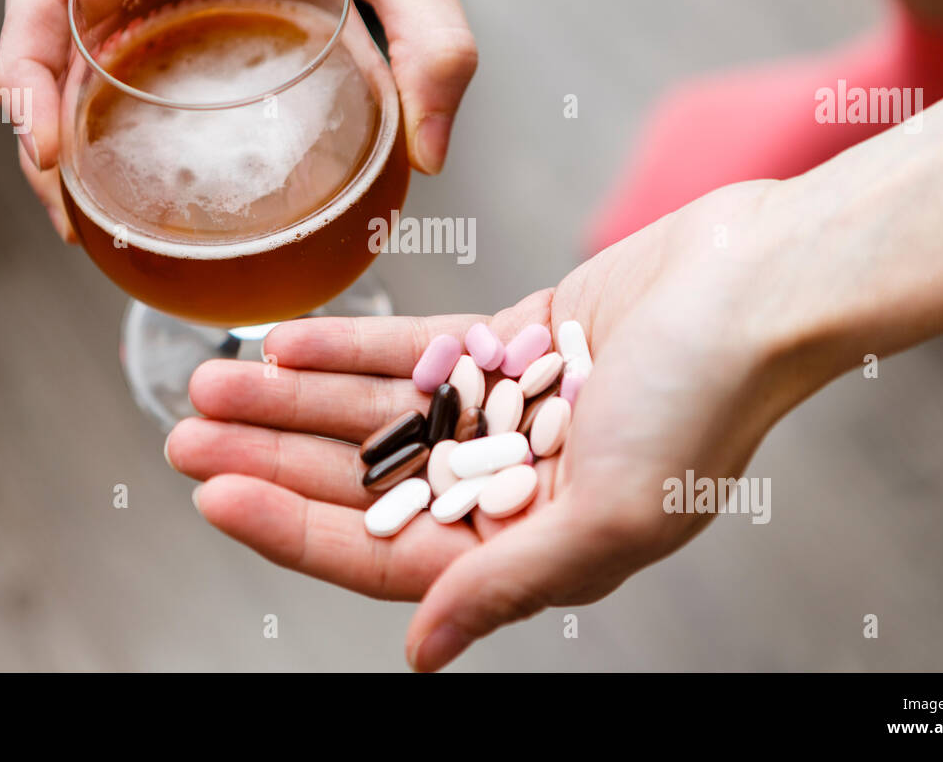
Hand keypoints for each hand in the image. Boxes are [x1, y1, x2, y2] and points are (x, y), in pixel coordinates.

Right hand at [0, 0, 481, 239]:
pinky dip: (136, 117)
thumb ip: (433, 50)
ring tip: (105, 220)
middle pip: (55, 43)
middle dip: (46, 134)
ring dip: (84, 135)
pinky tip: (171, 173)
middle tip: (77, 222)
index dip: (26, 74)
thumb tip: (427, 157)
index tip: (49, 152)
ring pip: (93, 56)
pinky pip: (148, 57)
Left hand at [166, 181, 822, 669]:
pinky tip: (287, 344)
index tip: (213, 493)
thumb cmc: (705, 405)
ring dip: (297, 399)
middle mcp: (514, 486)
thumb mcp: (609, 517)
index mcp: (535, 546)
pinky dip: (353, 349)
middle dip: (275, 457)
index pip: (389, 553)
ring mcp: (509, 411)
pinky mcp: (515, 343)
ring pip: (378, 412)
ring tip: (213, 380)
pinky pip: (417, 352)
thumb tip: (423, 654)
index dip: (294, 528)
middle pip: (366, 479)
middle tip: (183, 431)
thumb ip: (508, 582)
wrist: (759, 287)